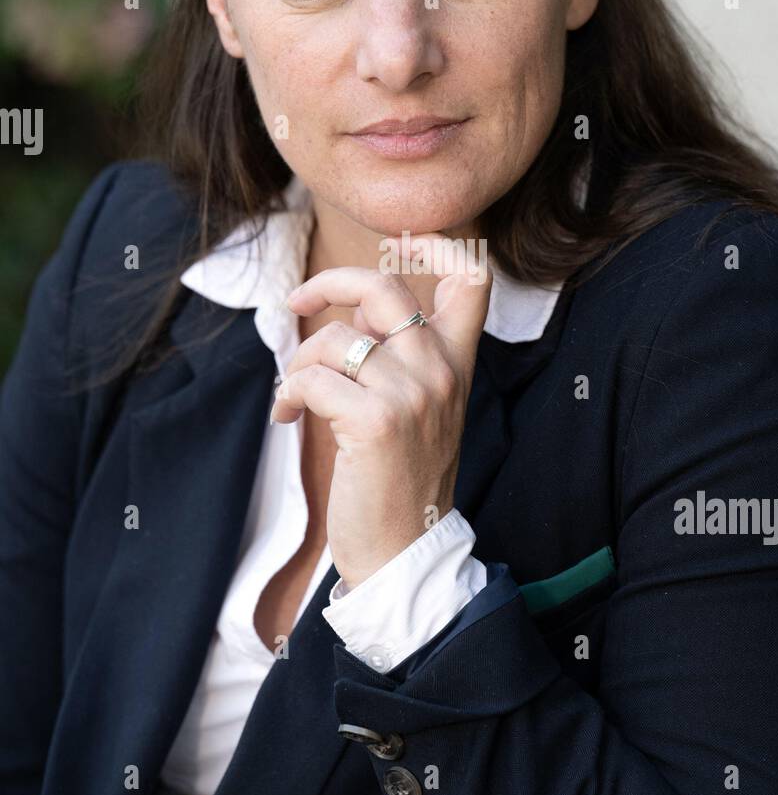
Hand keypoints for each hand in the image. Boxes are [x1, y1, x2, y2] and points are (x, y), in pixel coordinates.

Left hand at [270, 235, 491, 587]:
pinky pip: (312, 378)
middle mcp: (443, 370)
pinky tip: (287, 416)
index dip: (437, 244)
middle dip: (328, 283)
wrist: (405, 551)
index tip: (396, 244)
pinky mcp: (376, 421)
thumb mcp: (417, 405)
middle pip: (383, 288)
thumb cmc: (401, 478)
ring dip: (299, 362)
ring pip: (334, 338)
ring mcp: (413, 394)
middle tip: (298, 303)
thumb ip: (396, 353)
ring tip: (293, 395)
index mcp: (459, 362)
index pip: (473, 278)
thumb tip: (353, 316)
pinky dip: (288, 392)